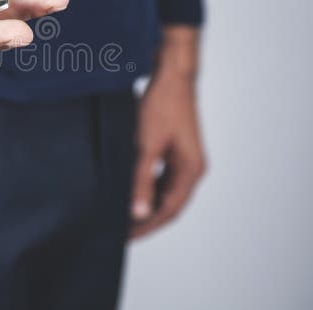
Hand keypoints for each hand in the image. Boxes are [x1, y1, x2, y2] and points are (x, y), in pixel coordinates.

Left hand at [130, 27, 206, 238]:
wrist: (170, 75)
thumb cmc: (161, 106)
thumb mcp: (146, 146)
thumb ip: (141, 180)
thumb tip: (138, 213)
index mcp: (190, 171)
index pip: (168, 210)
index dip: (146, 225)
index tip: (124, 236)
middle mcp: (191, 168)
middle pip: (169, 204)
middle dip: (146, 219)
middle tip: (120, 231)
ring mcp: (184, 159)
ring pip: (165, 192)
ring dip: (146, 204)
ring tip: (122, 215)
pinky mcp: (175, 150)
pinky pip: (162, 177)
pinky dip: (147, 188)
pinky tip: (129, 191)